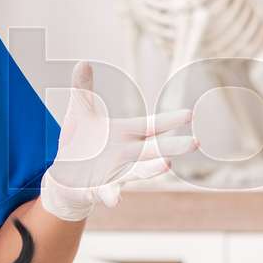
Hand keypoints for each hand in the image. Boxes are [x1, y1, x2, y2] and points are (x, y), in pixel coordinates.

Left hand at [38, 61, 197, 221]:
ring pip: (138, 172)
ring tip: (167, 164)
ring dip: (152, 169)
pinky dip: (112, 196)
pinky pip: (109, 193)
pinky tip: (114, 200)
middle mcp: (127, 154)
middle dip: (174, 146)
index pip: (152, 126)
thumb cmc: (80, 141)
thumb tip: (82, 62)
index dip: (170, 121)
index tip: (190, 114)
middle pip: (153, 150)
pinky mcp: (100, 188)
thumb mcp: (79, 112)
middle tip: (196, 141)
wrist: (65, 173)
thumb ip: (84, 88)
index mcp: (126, 134)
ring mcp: (117, 172)